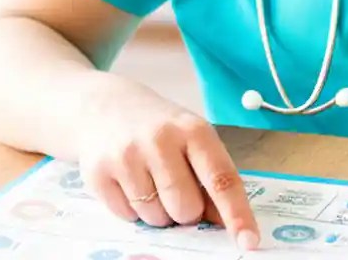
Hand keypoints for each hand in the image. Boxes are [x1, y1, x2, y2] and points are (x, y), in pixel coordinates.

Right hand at [76, 79, 259, 250]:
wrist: (102, 106)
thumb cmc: (158, 127)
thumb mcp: (191, 138)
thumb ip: (212, 177)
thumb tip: (228, 224)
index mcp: (193, 130)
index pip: (221, 179)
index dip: (237, 214)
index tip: (249, 241)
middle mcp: (159, 140)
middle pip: (186, 209)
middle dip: (185, 211)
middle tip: (175, 186)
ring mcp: (126, 156)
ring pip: (156, 218)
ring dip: (158, 211)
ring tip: (148, 180)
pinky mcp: (98, 173)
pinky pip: (128, 217)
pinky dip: (132, 209)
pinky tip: (128, 181)